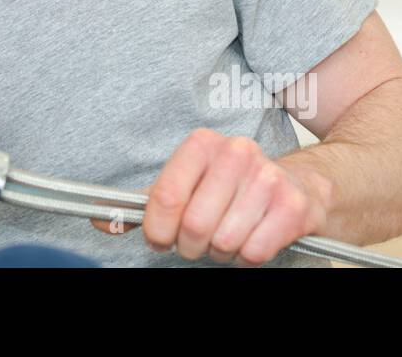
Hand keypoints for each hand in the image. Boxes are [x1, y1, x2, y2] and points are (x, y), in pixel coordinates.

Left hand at [90, 128, 329, 265]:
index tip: (160, 238)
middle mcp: (236, 153)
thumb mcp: (187, 186)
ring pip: (223, 241)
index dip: (158, 229)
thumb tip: (102, 219)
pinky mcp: (292, 207)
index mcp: (203, 144)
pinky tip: (252, 239)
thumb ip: (144, 204)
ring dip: (220, 252)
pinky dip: (247, 258)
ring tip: (227, 237)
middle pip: (193, 224)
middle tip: (198, 241)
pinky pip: (253, 252)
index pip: (166, 196)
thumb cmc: (233, 189)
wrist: (299, 186)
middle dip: (190, 245)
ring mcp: (267, 178)